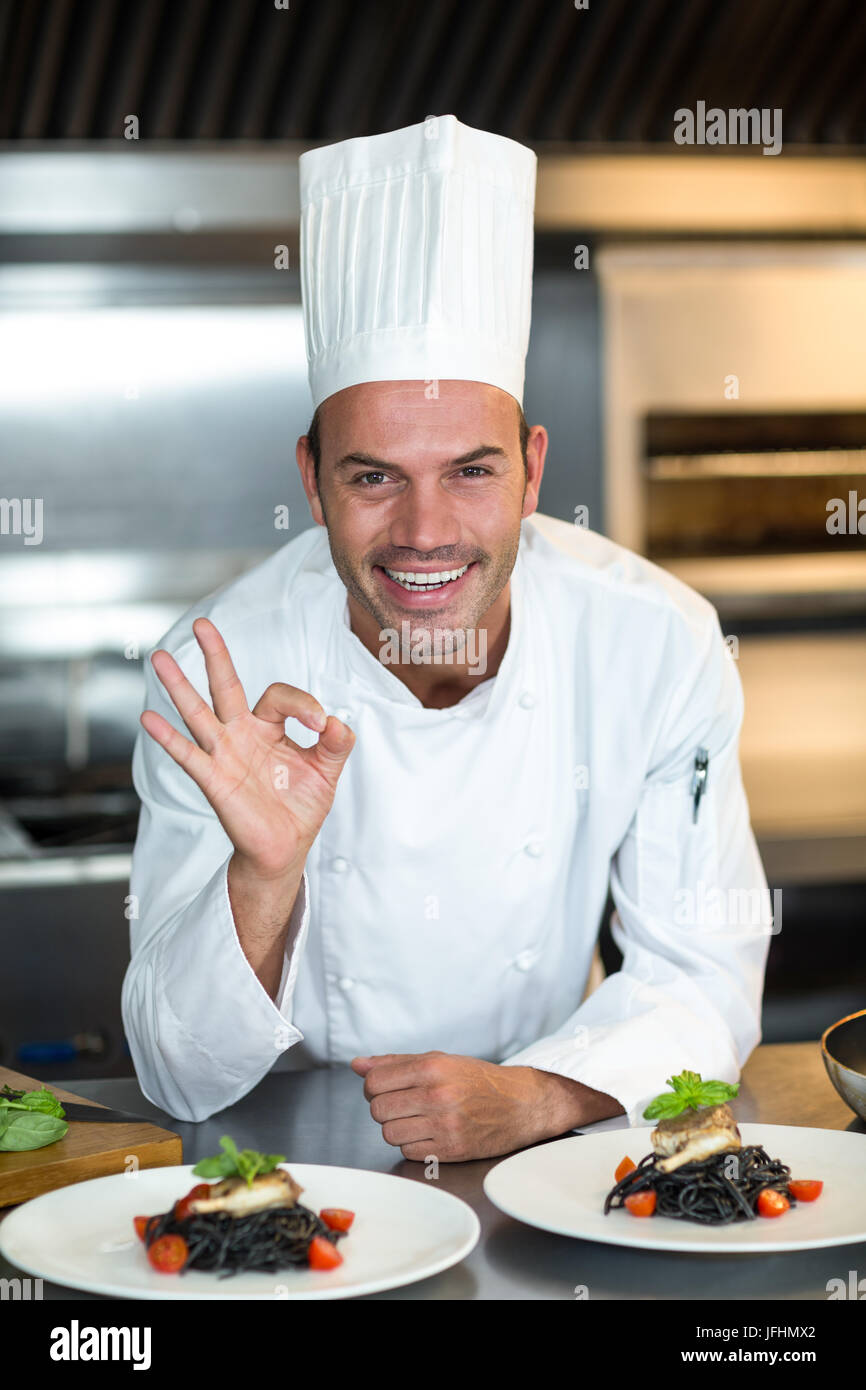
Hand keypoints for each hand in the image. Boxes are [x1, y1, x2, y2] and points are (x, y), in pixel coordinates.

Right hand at [141, 616, 354, 879]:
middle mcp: (242, 733)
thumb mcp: (327, 771)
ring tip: (160, 658)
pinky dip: (168, 738)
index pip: (280, 696)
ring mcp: (224, 754)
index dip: (305, 705)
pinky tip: (148, 718)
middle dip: (215, 654)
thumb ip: (337, 744)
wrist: (285, 848)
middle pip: (225, 685)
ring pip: (199, 712)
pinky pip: (188, 754)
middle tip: (202, 623)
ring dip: (179, 685)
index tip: (323, 726)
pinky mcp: (214, 779)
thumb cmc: (301, 806)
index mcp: (270, 727)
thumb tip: (340, 722)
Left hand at [351, 1051, 622, 1160]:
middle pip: (378, 1109)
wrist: (521, 1105)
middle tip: (404, 1104)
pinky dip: (413, 1144)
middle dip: (385, 1108)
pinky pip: (409, 1152)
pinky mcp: (450, 1150)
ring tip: (418, 1119)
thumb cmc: (478, 1080)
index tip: (386, 1088)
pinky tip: (430, 1133)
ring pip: (389, 1134)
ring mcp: (444, 1125)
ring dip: (398, 1128)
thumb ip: (395, 1062)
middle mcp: (437, 1095)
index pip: (375, 1082)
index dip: (374, 1087)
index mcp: (433, 1067)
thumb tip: (357, 1065)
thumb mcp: (440, 1060)